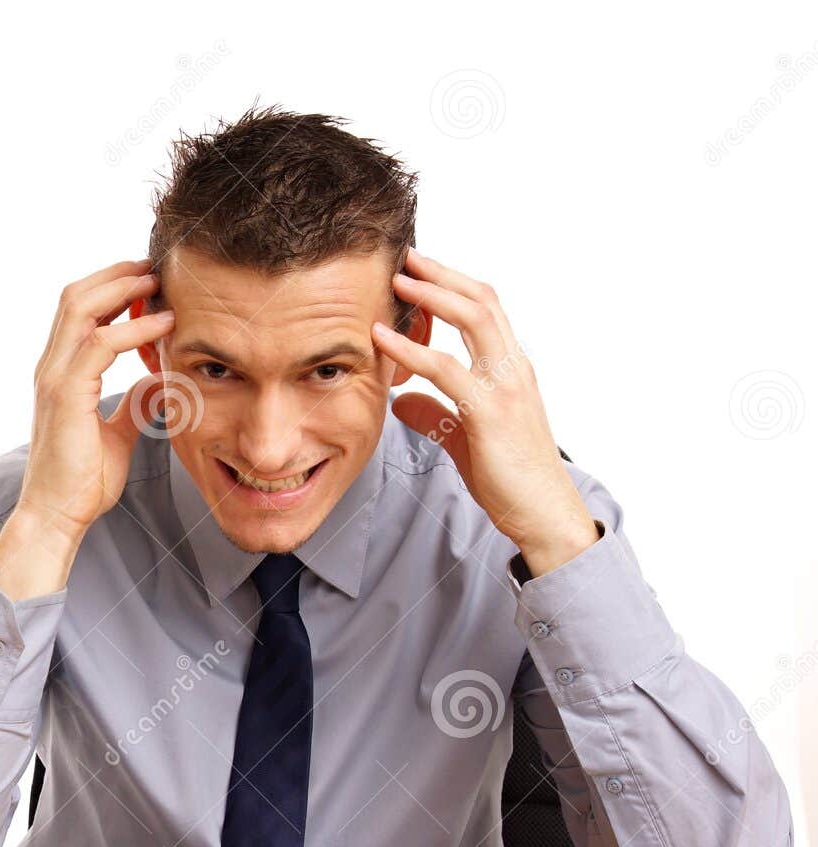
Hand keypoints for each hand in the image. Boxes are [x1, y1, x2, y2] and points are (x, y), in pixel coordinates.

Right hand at [0, 259, 174, 599]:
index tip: (149, 281)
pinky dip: (133, 328)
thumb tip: (160, 385)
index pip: (80, 309)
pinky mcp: (66, 396)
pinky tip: (163, 325)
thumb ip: (135, 405)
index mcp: (60, 372)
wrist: (57, 517)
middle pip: (76, 295)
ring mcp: (55, 379)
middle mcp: (51, 367)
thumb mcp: (119, 434)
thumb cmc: (82, 481)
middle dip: (117, 274)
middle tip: (156, 267)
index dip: (112, 286)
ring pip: (81, 308)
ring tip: (159, 283)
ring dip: (123, 288)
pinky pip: (100, 345)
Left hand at [372, 249, 597, 576]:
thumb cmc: (508, 478)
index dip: (453, 283)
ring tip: (396, 280)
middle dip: (442, 273)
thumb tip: (402, 400)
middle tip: (405, 256)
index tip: (418, 268)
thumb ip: (436, 414)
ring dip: (431, 294)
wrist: (541, 514)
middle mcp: (513, 368)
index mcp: (511, 369)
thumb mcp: (464, 439)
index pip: (485, 309)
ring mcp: (506, 386)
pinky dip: (411, 349)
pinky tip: (382, 339)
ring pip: (473, 319)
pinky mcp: (489, 412)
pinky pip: (446, 369)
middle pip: (482, 299)